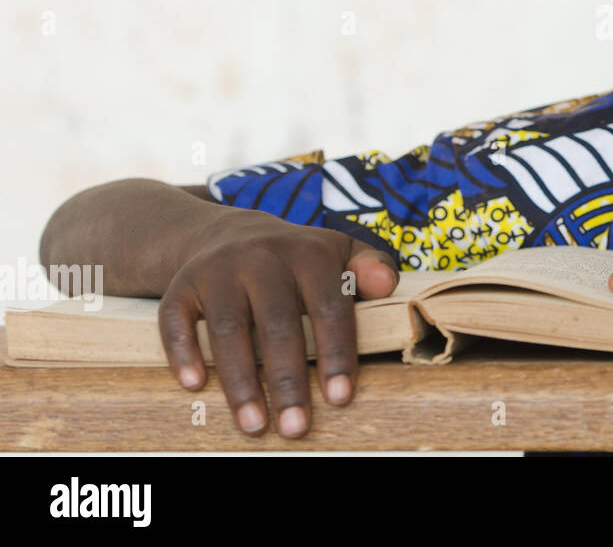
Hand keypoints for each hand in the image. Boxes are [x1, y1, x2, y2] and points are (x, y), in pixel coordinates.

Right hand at [158, 211, 399, 437]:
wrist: (227, 233)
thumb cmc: (297, 260)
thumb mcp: (339, 252)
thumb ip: (372, 267)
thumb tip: (387, 287)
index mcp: (309, 253)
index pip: (329, 307)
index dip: (336, 354)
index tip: (339, 399)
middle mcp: (262, 257)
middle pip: (276, 325)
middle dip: (287, 381)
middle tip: (296, 429)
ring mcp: (218, 270)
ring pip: (228, 330)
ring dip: (240, 382)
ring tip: (254, 426)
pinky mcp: (181, 285)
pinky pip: (175, 321)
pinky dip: (182, 352)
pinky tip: (194, 385)